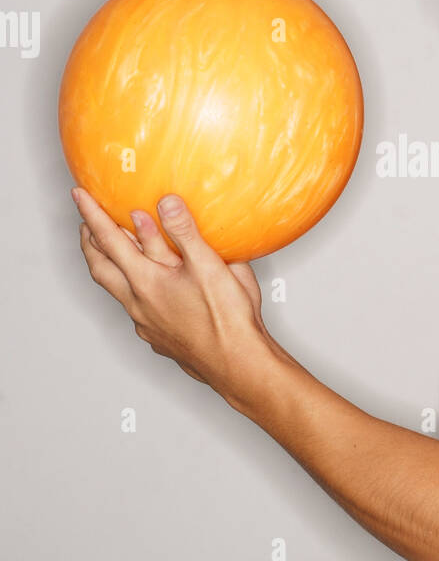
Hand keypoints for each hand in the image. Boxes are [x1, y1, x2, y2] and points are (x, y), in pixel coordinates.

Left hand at [73, 186, 280, 405]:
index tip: (79, 196)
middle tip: (86, 224)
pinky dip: (131, 289)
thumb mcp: (209, 266)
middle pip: (100, 268)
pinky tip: (147, 288)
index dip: (92, 214)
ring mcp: (146, 324)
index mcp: (146, 283)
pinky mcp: (159, 337)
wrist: (237, 365)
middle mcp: (138, 304)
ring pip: (116, 289)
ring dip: (109, 266)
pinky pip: (134, 308)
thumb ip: (185, 232)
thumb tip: (166, 204)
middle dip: (89, 242)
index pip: (109, 240)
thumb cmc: (227, 320)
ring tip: (114, 252)